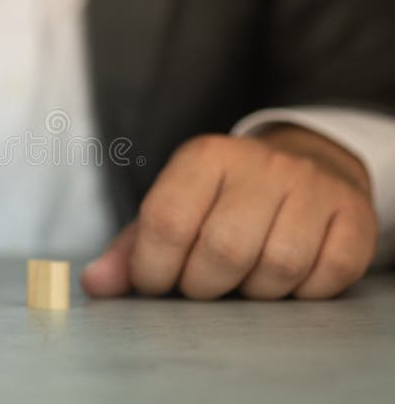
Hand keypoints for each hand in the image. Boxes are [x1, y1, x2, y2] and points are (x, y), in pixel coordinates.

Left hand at [82, 127, 377, 299]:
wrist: (298, 165)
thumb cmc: (221, 200)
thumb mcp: (172, 210)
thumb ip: (132, 249)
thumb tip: (96, 284)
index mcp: (205, 156)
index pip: (167, 221)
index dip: (154, 269)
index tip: (156, 283)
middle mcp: (261, 163)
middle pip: (223, 251)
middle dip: (202, 287)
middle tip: (202, 284)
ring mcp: (313, 186)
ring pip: (277, 268)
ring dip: (253, 292)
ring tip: (243, 278)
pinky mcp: (354, 213)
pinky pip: (328, 276)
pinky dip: (302, 294)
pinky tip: (286, 278)